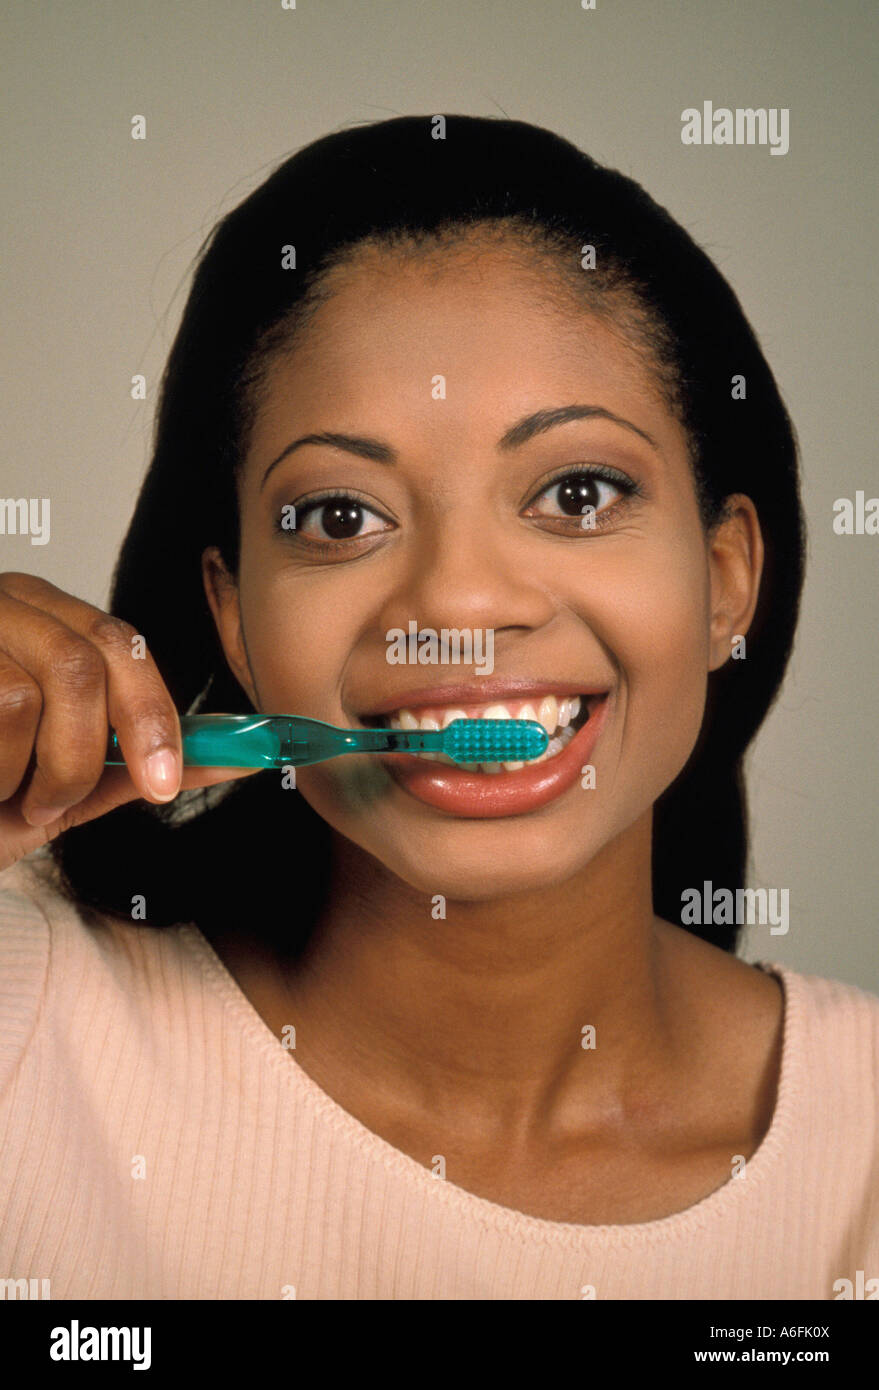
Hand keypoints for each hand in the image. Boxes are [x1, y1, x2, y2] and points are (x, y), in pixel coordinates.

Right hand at [0, 572, 257, 871]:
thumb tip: (238, 758)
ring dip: (30, 770)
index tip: (164, 782)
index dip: (151, 713)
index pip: (119, 643)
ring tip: (2, 795)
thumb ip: (140, 764)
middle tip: (58, 804)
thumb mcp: (67, 787)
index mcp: (43, 621)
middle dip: (90, 750)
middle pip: (86, 657)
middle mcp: (2, 605)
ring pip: (33, 691)